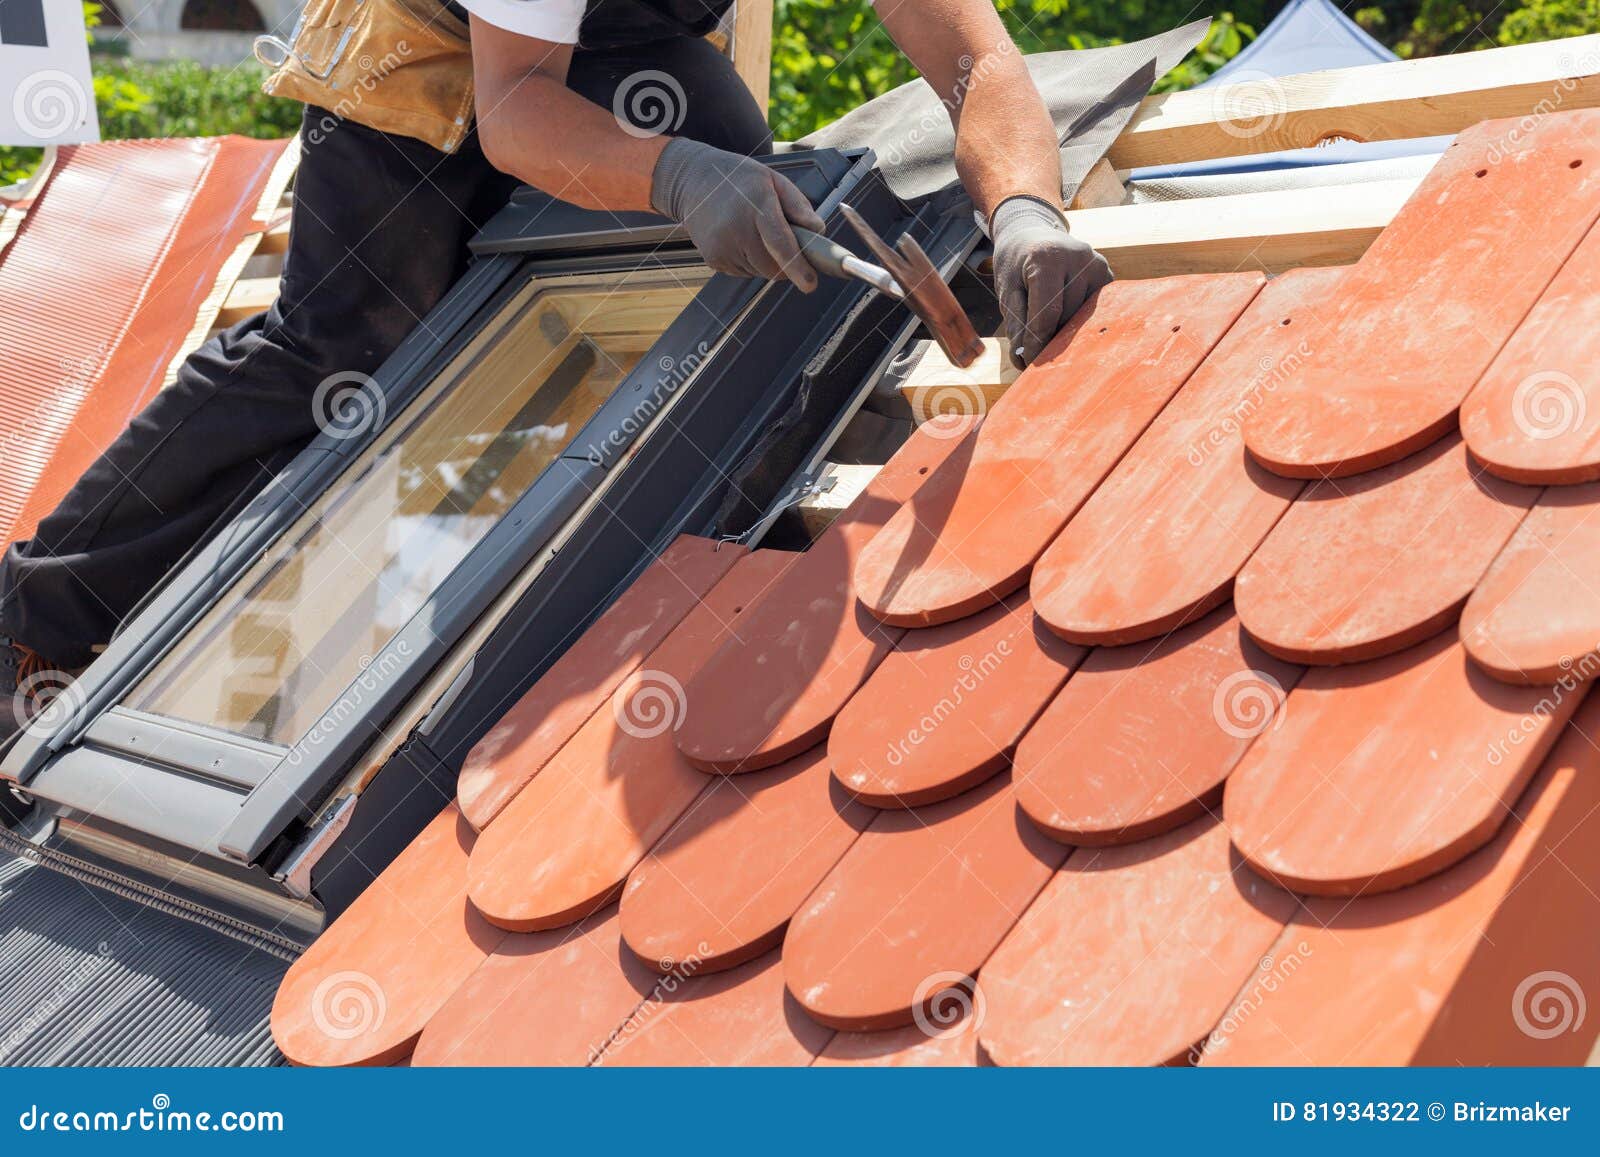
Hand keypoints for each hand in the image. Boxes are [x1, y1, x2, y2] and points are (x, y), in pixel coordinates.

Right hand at [650, 138, 824, 290]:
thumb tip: (819, 231)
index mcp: (756, 206)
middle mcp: (735, 230)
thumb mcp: (773, 180)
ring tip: (755, 232)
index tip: (810, 284)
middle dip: (786, 263)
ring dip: (767, 261)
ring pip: (760, 272)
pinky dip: (750, 262)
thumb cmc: (740, 179)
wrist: (693, 181)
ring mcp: (721, 248)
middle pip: (773, 267)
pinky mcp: (713, 260)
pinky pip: (744, 272)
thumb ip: (798, 205)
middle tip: (785, 241)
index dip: (797, 265)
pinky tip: (740, 238)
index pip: (779, 242)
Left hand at [991, 195, 1112, 367]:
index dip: (1037, 343)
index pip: (1047, 313)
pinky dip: (1079, 321)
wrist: (1032, 236)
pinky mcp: (1108, 276)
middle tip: (1035, 350)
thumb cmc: (1016, 266)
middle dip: (1050, 338)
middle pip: (1067, 317)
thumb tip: (1024, 361)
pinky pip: (1095, 311)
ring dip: (1064, 330)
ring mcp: (1098, 265)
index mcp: (1048, 257)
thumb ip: (1016, 325)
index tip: (1029, 364)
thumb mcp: (1007, 292)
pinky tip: (1067, 317)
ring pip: (1082, 318)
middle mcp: (1079, 257)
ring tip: (1049, 325)